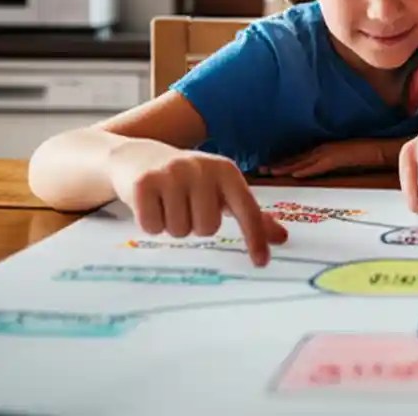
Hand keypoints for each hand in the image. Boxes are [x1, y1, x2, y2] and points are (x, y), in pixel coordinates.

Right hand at [107, 139, 287, 266]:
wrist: (136, 156)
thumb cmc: (187, 179)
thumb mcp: (220, 188)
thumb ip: (250, 213)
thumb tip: (281, 238)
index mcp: (226, 171)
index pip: (246, 209)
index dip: (254, 237)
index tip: (261, 262)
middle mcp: (202, 169)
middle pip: (208, 228)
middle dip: (195, 225)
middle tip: (185, 205)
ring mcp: (172, 174)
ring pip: (180, 231)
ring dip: (172, 225)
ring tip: (167, 203)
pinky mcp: (144, 184)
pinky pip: (153, 227)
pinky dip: (150, 224)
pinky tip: (150, 204)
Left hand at [264, 139, 395, 178]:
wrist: (381, 148)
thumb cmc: (364, 154)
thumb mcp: (341, 158)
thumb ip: (326, 163)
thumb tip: (310, 171)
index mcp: (322, 149)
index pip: (298, 157)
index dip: (282, 161)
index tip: (267, 166)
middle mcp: (322, 149)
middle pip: (296, 158)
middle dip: (278, 164)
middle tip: (260, 169)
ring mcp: (329, 152)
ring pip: (303, 161)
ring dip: (286, 167)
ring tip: (271, 172)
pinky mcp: (337, 157)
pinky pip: (319, 165)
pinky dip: (307, 170)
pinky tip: (296, 174)